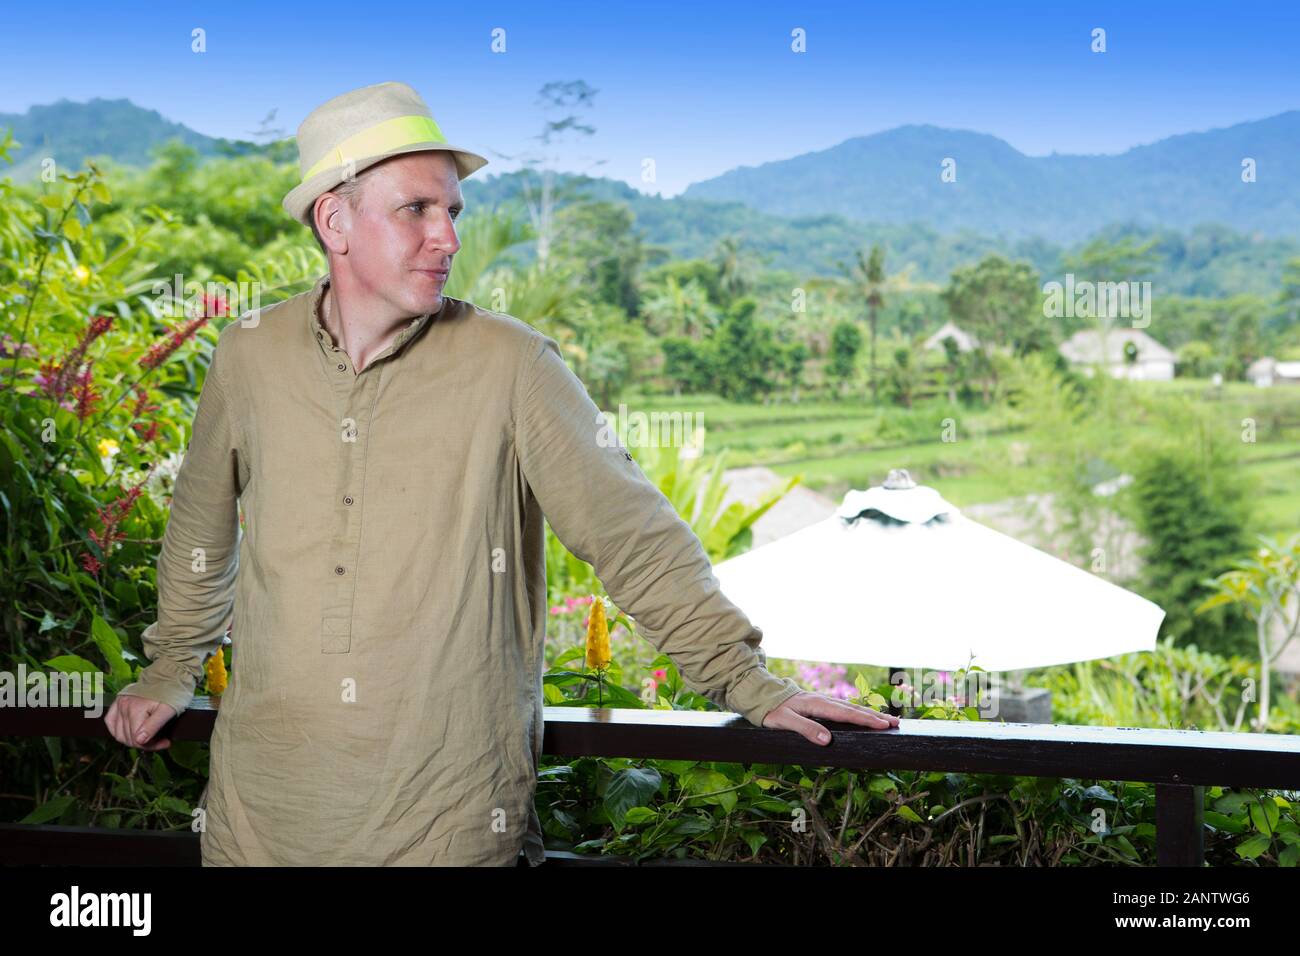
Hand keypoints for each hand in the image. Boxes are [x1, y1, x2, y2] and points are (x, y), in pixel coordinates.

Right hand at [105, 694, 177, 751]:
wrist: (170, 676)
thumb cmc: (172, 691)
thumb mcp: (169, 710)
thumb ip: (153, 726)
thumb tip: (139, 740)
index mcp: (136, 708)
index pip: (137, 739)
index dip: (152, 745)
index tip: (165, 743)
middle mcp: (124, 706)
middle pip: (128, 738)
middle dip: (145, 744)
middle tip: (160, 741)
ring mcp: (119, 704)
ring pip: (119, 734)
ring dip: (133, 740)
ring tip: (148, 738)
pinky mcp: (117, 703)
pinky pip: (111, 723)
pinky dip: (119, 731)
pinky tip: (130, 733)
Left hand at [763, 692, 898, 744]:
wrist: (761, 694)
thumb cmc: (771, 710)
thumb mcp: (784, 722)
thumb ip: (806, 729)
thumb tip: (828, 740)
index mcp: (817, 705)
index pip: (847, 714)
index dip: (866, 720)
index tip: (884, 725)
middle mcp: (823, 701)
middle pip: (854, 709)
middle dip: (876, 716)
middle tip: (896, 723)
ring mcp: (823, 701)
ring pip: (851, 708)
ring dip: (870, 713)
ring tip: (888, 720)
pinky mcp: (820, 704)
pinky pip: (844, 708)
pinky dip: (858, 712)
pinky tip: (864, 717)